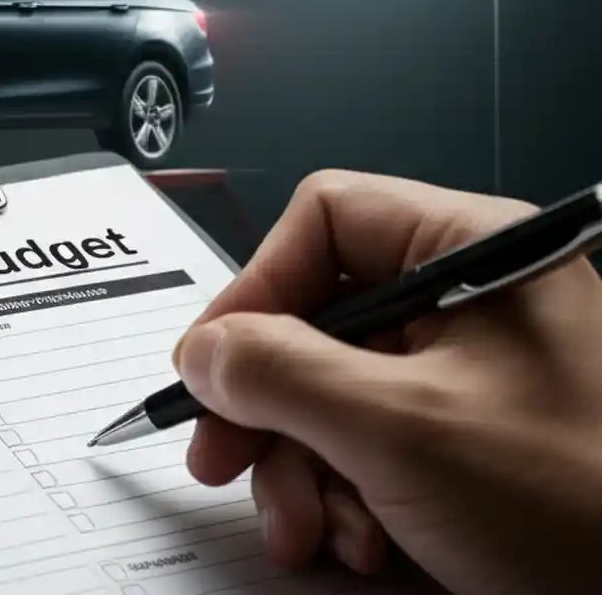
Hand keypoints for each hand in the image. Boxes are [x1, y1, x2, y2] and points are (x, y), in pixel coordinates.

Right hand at [173, 170, 601, 593]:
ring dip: (301, 470)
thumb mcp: (402, 428)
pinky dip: (346, 496)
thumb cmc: (574, 498)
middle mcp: (466, 302)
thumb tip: (203, 350)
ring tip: (311, 534)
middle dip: (267, 406)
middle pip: (317, 320)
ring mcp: (468, 374)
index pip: (324, 223)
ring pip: (332, 393)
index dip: (254, 290)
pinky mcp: (466, 440)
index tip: (211, 367)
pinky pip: (371, 444)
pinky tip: (361, 543)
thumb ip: (282, 373)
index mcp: (467, 253)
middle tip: (222, 463)